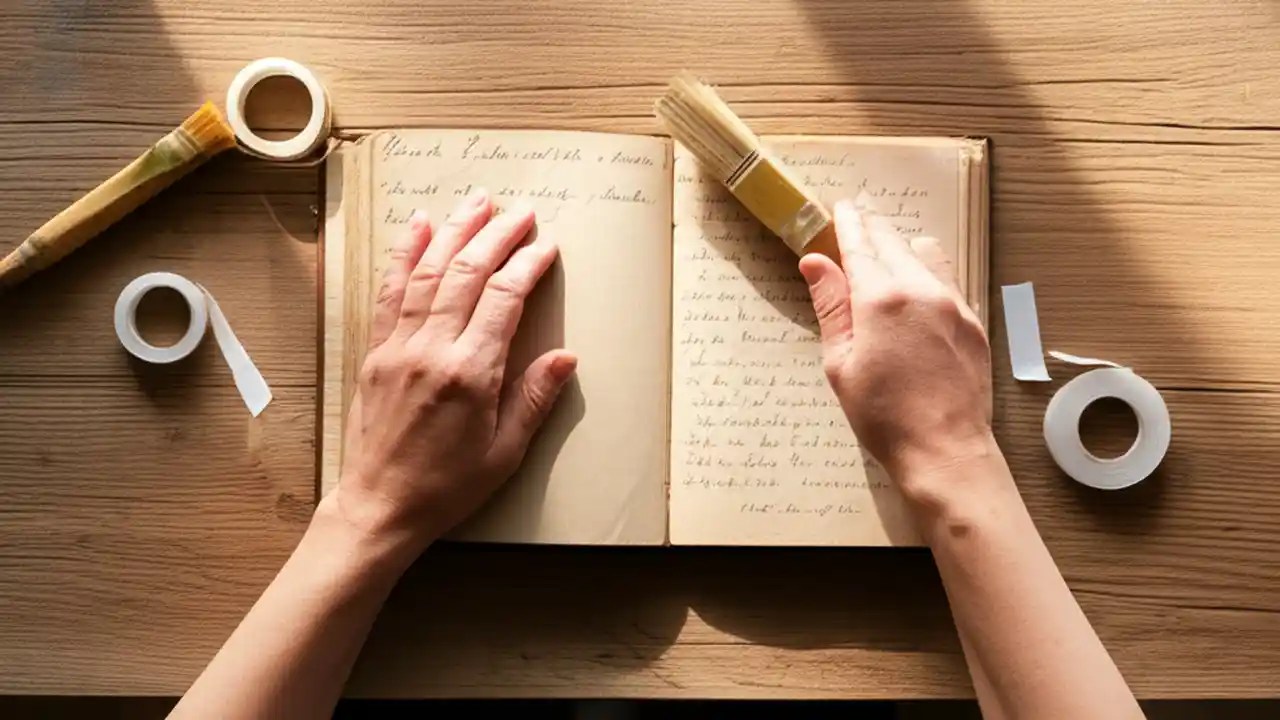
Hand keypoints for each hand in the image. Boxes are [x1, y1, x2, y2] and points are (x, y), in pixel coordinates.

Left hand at [332, 191, 576, 550]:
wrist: (381, 506)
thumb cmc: (447, 486)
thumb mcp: (505, 452)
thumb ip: (534, 399)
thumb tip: (566, 358)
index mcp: (470, 374)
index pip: (503, 300)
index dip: (527, 266)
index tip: (546, 246)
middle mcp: (431, 351)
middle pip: (467, 274)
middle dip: (496, 236)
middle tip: (520, 210)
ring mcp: (398, 347)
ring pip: (428, 272)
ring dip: (454, 231)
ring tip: (477, 201)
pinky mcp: (375, 352)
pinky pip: (390, 291)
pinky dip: (406, 254)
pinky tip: (419, 227)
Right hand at [798, 200, 992, 487]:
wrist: (945, 449)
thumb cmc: (883, 416)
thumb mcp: (841, 362)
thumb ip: (831, 306)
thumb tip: (815, 262)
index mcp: (882, 299)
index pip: (860, 246)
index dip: (848, 224)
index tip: (842, 207)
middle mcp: (922, 290)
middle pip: (894, 243)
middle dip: (874, 227)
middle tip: (860, 214)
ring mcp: (954, 304)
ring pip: (926, 255)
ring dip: (903, 247)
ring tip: (888, 249)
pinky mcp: (973, 323)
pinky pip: (948, 280)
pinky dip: (928, 271)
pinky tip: (919, 286)